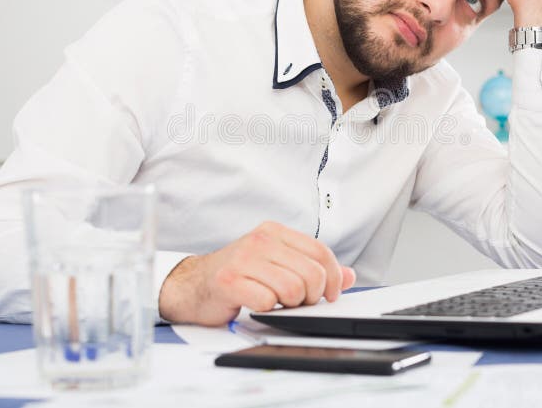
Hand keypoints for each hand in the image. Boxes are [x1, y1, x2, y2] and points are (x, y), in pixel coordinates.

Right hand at [158, 221, 356, 325]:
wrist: (192, 285)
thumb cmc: (237, 275)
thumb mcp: (277, 264)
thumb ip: (312, 268)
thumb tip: (349, 276)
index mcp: (275, 232)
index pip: (320, 252)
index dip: (333, 278)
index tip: (329, 294)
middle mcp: (260, 239)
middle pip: (311, 273)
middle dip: (311, 296)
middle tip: (297, 302)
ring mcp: (243, 259)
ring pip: (293, 289)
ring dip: (289, 304)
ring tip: (276, 302)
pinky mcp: (230, 281)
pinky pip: (267, 301)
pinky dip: (267, 310)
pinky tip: (257, 304)